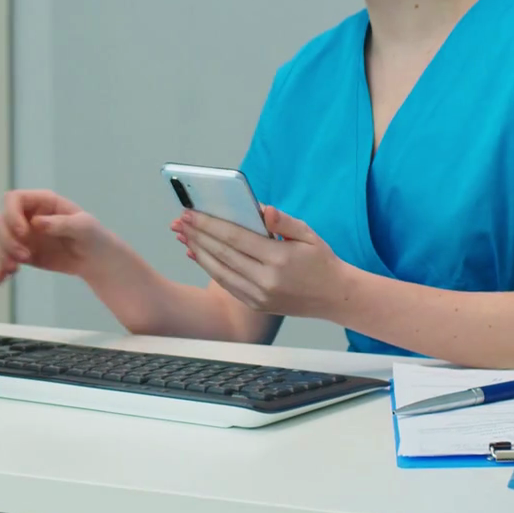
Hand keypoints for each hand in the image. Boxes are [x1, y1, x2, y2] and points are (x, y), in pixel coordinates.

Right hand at [0, 189, 114, 285]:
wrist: (95, 260)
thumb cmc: (93, 236)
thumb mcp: (84, 226)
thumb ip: (61, 223)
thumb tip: (36, 222)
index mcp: (42, 202)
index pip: (13, 199)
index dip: (11, 214)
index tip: (23, 233)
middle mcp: (27, 215)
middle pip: (0, 221)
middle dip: (7, 240)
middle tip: (26, 257)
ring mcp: (22, 235)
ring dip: (1, 254)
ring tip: (15, 269)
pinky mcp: (21, 254)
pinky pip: (3, 259)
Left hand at [173, 206, 352, 317]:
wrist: (335, 297)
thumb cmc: (321, 261)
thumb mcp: (308, 234)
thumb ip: (283, 221)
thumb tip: (262, 209)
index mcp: (279, 259)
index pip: (235, 237)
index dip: (209, 224)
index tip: (191, 213)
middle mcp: (266, 280)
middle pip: (222, 253)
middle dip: (197, 235)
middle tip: (179, 221)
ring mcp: (259, 295)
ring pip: (219, 271)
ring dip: (197, 252)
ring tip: (182, 236)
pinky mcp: (255, 304)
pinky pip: (226, 284)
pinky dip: (209, 268)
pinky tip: (196, 254)